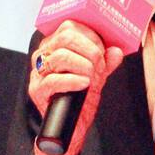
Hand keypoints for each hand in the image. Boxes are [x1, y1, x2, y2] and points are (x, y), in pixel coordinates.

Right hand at [30, 20, 123, 154]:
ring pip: (60, 57)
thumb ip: (106, 62)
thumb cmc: (80, 99)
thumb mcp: (97, 76)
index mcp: (54, 46)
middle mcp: (43, 56)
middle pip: (65, 38)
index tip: (103, 50)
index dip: (91, 36)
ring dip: (84, 66)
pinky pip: (54, 80)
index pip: (69, 26)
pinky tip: (85, 84)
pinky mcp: (37, 91)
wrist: (72, 128)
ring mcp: (38, 73)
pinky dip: (73, 80)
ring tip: (93, 78)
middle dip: (90, 51)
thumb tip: (116, 51)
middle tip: (100, 66)